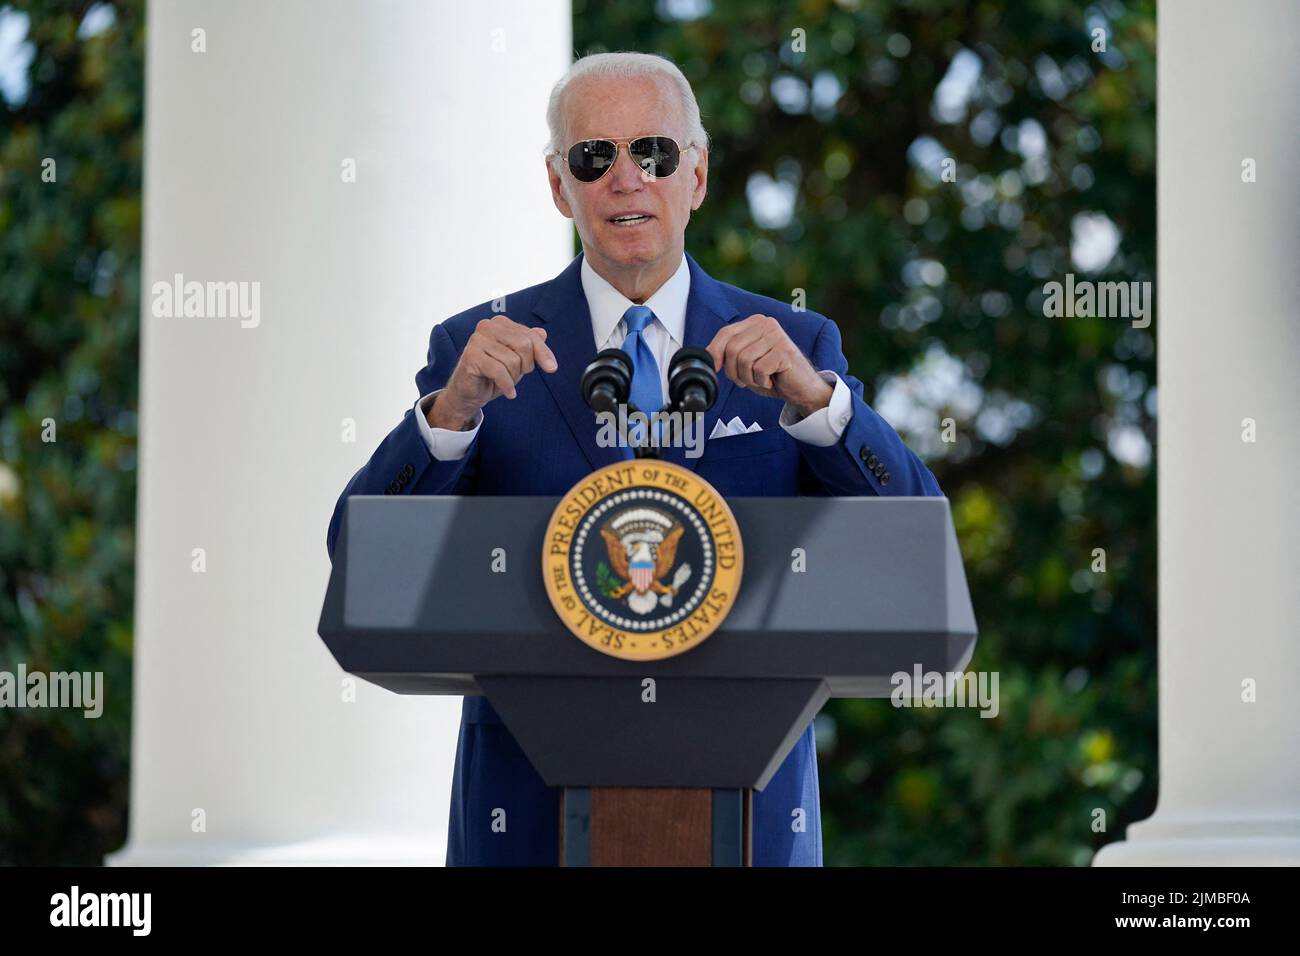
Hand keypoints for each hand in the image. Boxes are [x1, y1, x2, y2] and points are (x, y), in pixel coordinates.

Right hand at [430, 315, 556, 429]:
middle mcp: (487, 326)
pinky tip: (509, 392)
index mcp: (500, 323)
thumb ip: (530, 345)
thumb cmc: (494, 374)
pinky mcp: (471, 356)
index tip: (552, 368)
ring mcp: (477, 340)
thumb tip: (543, 333)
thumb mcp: (517, 360)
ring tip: (505, 381)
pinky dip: (507, 385)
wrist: (469, 392)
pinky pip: (499, 371)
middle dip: (526, 365)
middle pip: (524, 345)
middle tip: (517, 375)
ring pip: (512, 360)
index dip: (543, 353)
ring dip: (514, 377)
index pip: (530, 336)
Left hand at [705, 314, 831, 415]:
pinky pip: (759, 370)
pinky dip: (762, 382)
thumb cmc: (773, 375)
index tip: (715, 368)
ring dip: (749, 378)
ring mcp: (777, 336)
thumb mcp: (746, 361)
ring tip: (761, 379)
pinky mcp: (785, 351)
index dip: (714, 352)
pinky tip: (772, 380)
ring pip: (744, 360)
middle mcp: (766, 324)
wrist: (801, 388)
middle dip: (734, 372)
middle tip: (745, 380)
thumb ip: (730, 353)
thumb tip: (706, 356)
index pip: (725, 333)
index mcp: (755, 322)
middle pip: (732, 349)